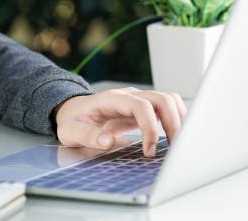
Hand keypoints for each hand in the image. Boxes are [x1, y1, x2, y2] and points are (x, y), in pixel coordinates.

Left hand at [52, 87, 185, 157]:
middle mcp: (128, 96)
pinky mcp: (143, 108)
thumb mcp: (69, 131)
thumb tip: (106, 141)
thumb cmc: (72, 121)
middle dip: (172, 124)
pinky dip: (176, 119)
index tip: (148, 151)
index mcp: (111, 100)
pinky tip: (172, 137)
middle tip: (172, 150)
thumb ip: (86, 135)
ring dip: (178, 120)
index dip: (149, 128)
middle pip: (162, 98)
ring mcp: (138, 99)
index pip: (140, 106)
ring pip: (169, 99)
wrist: (73, 112)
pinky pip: (167, 107)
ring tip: (176, 145)